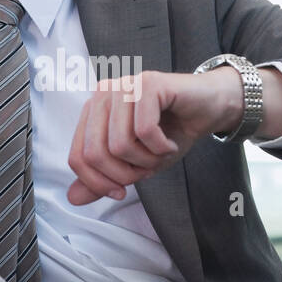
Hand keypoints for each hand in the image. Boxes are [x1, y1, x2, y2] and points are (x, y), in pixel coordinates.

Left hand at [67, 69, 243, 205]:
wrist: (209, 109)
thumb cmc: (171, 132)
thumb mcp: (134, 163)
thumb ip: (103, 178)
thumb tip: (72, 198)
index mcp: (93, 111)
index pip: (78, 156)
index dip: (98, 183)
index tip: (121, 191)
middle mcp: (103, 94)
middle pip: (95, 153)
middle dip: (123, 174)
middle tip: (146, 169)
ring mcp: (124, 86)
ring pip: (120, 145)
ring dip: (146, 161)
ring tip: (161, 153)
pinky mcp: (148, 83)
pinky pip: (145, 131)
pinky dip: (161, 147)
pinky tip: (170, 143)